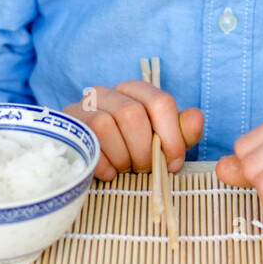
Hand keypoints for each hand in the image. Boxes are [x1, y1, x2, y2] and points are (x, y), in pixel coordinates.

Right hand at [63, 82, 203, 182]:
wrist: (85, 157)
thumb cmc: (130, 147)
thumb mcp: (161, 141)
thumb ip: (181, 131)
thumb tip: (196, 116)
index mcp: (135, 90)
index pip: (160, 102)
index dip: (171, 136)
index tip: (173, 163)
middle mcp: (108, 92)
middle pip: (132, 114)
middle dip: (142, 150)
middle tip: (143, 169)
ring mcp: (83, 107)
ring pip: (105, 125)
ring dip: (121, 157)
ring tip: (124, 169)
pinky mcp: (66, 127)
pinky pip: (85, 142)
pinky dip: (103, 164)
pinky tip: (109, 173)